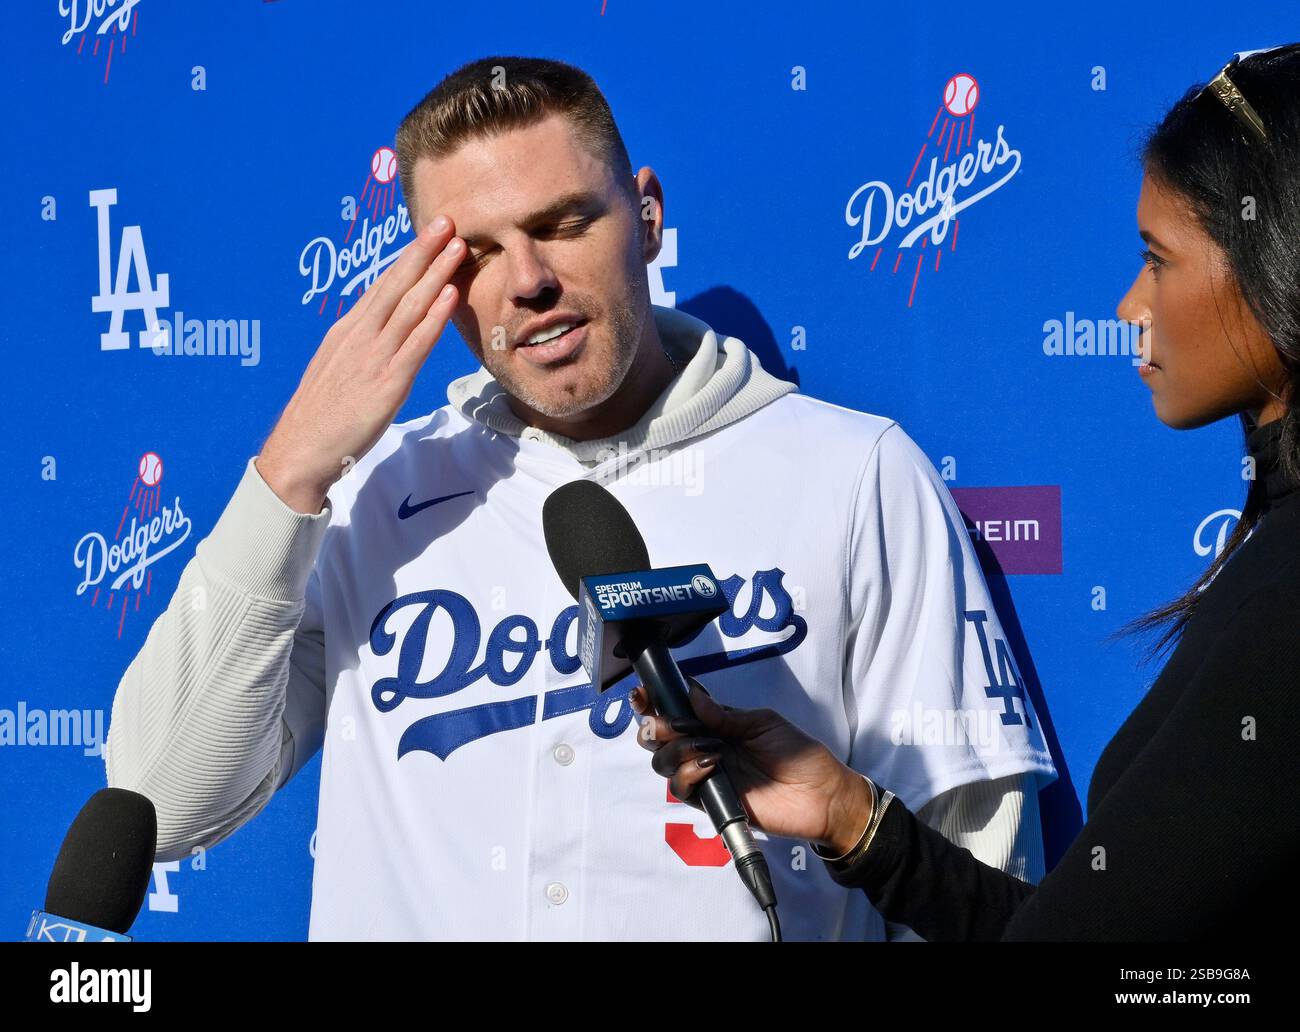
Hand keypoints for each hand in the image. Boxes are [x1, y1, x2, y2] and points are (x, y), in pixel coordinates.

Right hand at [256, 215, 467, 512]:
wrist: (301, 450)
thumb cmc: (320, 417)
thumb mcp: (337, 370)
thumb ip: (360, 348)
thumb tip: (382, 334)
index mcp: (347, 331)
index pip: (382, 286)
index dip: (408, 258)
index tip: (428, 234)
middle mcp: (359, 335)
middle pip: (396, 284)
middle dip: (423, 250)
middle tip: (447, 219)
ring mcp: (373, 357)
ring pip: (410, 306)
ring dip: (436, 273)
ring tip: (458, 246)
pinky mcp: (388, 383)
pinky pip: (416, 343)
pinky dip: (434, 317)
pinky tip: (450, 295)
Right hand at [629, 681, 873, 854]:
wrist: (821, 794)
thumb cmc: (798, 754)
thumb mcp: (763, 723)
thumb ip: (724, 715)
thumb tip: (691, 696)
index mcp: (715, 726)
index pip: (676, 713)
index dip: (653, 704)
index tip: (642, 695)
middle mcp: (704, 749)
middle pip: (659, 741)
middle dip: (655, 728)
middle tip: (668, 725)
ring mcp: (707, 776)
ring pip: (664, 765)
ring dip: (677, 751)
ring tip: (708, 747)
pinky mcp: (712, 801)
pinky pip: (684, 789)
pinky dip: (690, 774)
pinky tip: (712, 764)